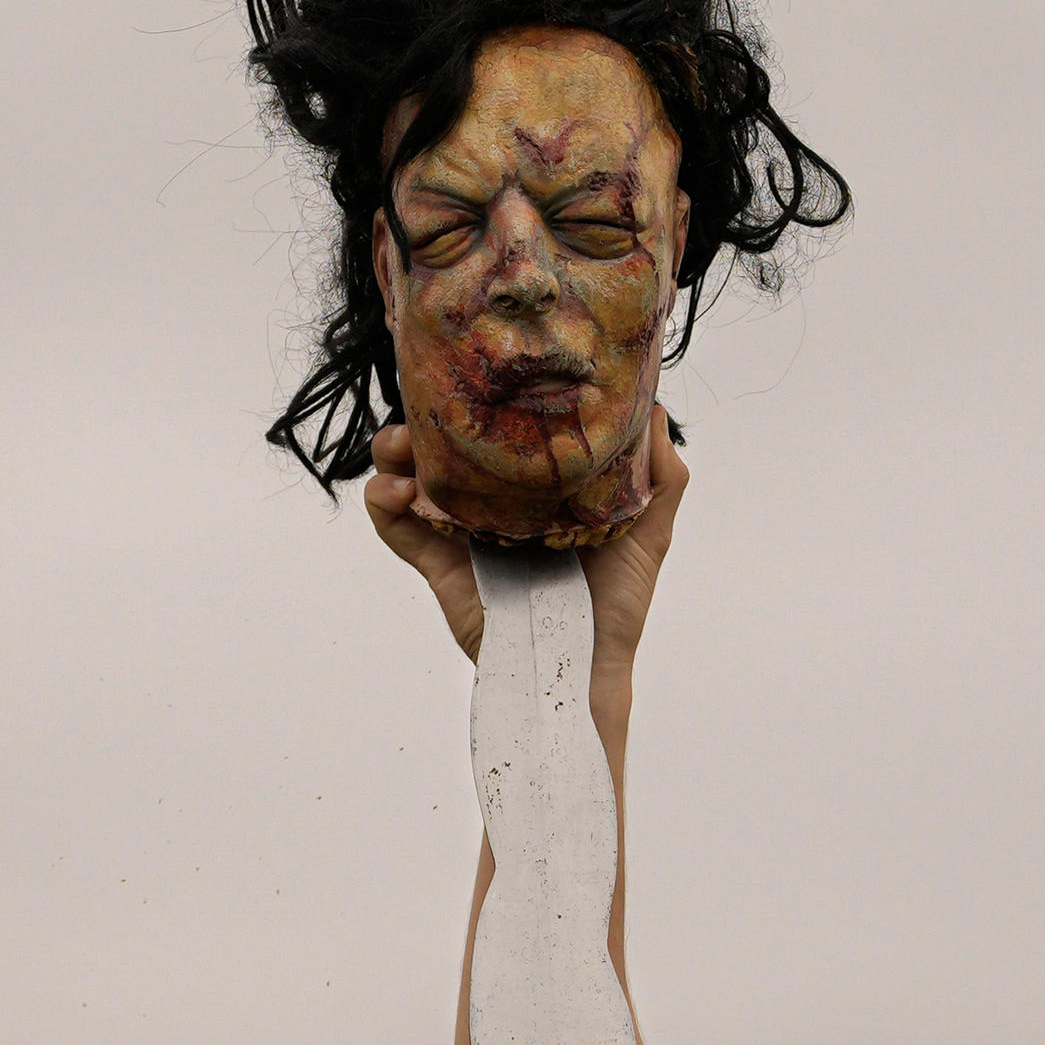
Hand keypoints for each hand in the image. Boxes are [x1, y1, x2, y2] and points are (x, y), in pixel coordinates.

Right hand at [363, 411, 689, 677]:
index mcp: (533, 490)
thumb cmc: (618, 605)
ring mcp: (459, 534)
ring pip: (408, 480)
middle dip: (426, 418)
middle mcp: (490, 505)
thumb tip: (655, 409)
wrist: (587, 667)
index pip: (496, 435)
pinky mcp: (438, 566)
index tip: (478, 376)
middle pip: (444, 449)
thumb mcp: (650, 529)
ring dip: (393, 453)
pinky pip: (396, 530)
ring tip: (400, 444)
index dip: (481, 403)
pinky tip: (395, 490)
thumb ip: (660, 474)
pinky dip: (383, 504)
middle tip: (426, 406)